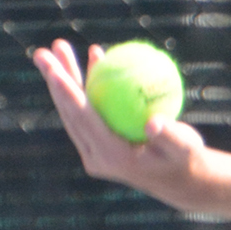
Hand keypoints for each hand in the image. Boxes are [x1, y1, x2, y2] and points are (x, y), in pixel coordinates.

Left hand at [32, 39, 208, 203]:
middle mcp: (96, 156)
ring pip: (72, 110)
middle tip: (43, 53)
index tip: (55, 70)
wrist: (180, 180)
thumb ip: (171, 136)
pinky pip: (86, 111)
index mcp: (113, 157)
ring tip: (58, 48)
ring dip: (63, 79)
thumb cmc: (186, 158)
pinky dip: (84, 86)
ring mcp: (93, 151)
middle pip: (69, 113)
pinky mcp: (96, 145)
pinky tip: (93, 60)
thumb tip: (154, 122)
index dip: (67, 94)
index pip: (84, 121)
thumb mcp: (186, 147)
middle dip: (53, 81)